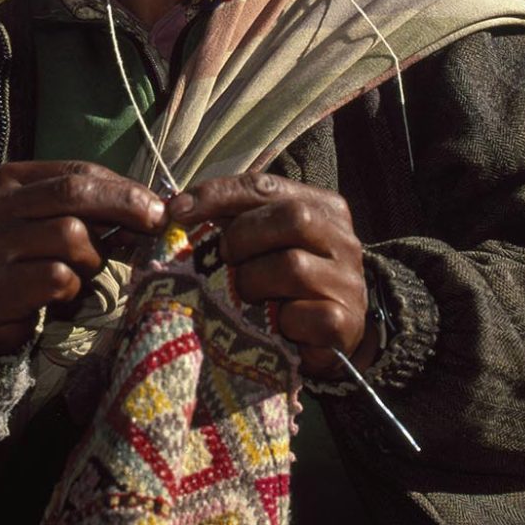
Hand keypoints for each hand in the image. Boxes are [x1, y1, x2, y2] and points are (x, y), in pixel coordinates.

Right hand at [0, 161, 165, 352]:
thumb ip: (90, 210)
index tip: (158, 206)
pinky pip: (59, 278)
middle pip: (74, 193)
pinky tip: (62, 295)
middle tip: (156, 223)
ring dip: (92, 258)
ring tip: (83, 272)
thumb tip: (151, 210)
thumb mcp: (51, 221)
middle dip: (124, 205)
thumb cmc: (26, 257)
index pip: (77, 171)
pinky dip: (73, 288)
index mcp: (11, 180)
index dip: (123, 187)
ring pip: (70, 235)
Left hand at [167, 174, 371, 378]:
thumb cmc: (284, 284)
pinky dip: (279, 321)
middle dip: (244, 236)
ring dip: (255, 283)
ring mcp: (348, 281)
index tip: (177, 210)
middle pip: (293, 218)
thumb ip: (233, 219)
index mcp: (322, 208)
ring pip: (292, 266)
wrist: (328, 338)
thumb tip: (176, 208)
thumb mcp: (262, 243)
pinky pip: (301, 314)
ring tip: (249, 296)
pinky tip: (276, 324)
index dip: (218, 194)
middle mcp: (342, 239)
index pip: (266, 186)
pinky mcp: (344, 322)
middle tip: (224, 257)